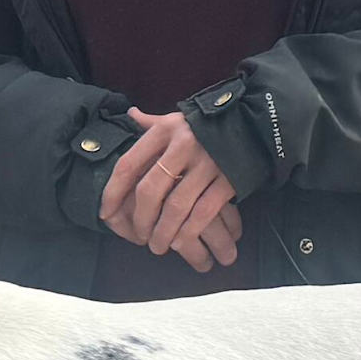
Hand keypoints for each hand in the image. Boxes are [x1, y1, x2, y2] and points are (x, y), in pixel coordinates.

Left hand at [101, 110, 241, 271]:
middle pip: (150, 191)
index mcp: (164, 131)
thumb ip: (152, 122)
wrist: (255, 124)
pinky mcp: (227, 180)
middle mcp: (183, 146)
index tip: (105, 213)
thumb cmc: (207, 126)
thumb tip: (129, 114)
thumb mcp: (177, 118)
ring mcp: (206, 164)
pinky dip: (188, 231)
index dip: (113, 193)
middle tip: (138, 236)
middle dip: (140, 219)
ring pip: (175, 207)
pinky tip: (181, 241)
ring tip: (158, 245)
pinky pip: (202, 213)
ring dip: (163, 232)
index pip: (128, 165)